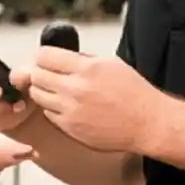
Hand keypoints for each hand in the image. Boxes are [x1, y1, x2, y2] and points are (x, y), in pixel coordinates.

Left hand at [29, 46, 159, 152]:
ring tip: (57, 90)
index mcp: (87, 69)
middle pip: (36, 75)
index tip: (46, 58)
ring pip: (38, 95)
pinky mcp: (70, 128)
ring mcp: (71, 111)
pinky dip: (53, 109)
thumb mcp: (111, 64)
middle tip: (48, 73)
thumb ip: (83, 59)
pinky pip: (48, 114)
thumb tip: (61, 56)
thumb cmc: (134, 93)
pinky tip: (67, 106)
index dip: (43, 55)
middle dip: (40, 72)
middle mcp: (75, 90)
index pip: (44, 56)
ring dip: (44, 90)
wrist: (148, 123)